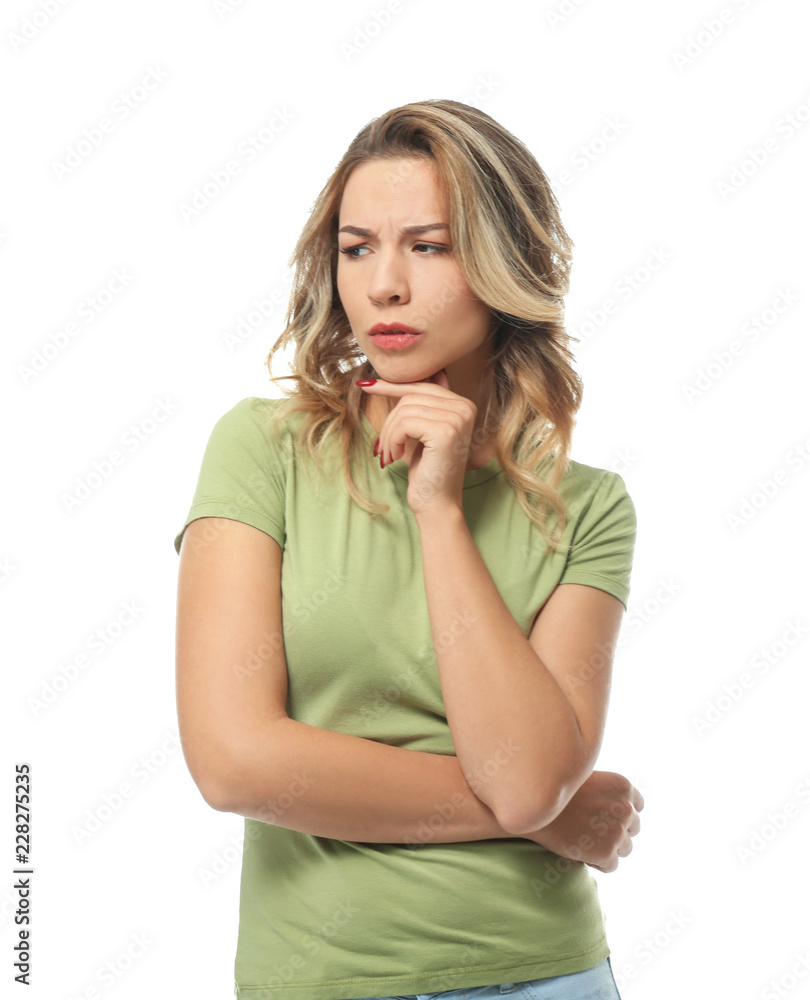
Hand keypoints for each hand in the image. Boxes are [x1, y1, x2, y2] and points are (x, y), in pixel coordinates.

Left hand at [357, 369, 475, 516]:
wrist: (437, 504)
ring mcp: (458, 418)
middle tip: (384, 448)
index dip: (393, 387)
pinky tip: (397, 457)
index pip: (422, 386)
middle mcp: (466, 407)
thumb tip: (427, 373)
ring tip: (390, 454)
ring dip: (389, 434)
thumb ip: (426, 404)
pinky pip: (404, 423)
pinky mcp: (445, 431)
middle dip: (390, 421)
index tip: (367, 386)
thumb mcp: (424, 432)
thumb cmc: (428, 471)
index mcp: (464, 404)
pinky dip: (392, 440)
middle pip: (411, 397)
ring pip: (404, 410)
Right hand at [521, 770, 643, 873]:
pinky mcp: (606, 853)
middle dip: (616, 830)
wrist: (532, 806)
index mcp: (623, 786)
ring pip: (625, 848)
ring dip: (609, 847)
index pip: (636, 804)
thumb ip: (602, 789)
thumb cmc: (551, 788)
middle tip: (591, 830)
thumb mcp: (582, 774)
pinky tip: (580, 852)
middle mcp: (626, 808)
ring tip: (584, 842)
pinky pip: (612, 865)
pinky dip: (598, 862)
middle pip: (633, 827)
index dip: (620, 811)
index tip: (604, 815)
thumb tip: (609, 804)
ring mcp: (617, 832)